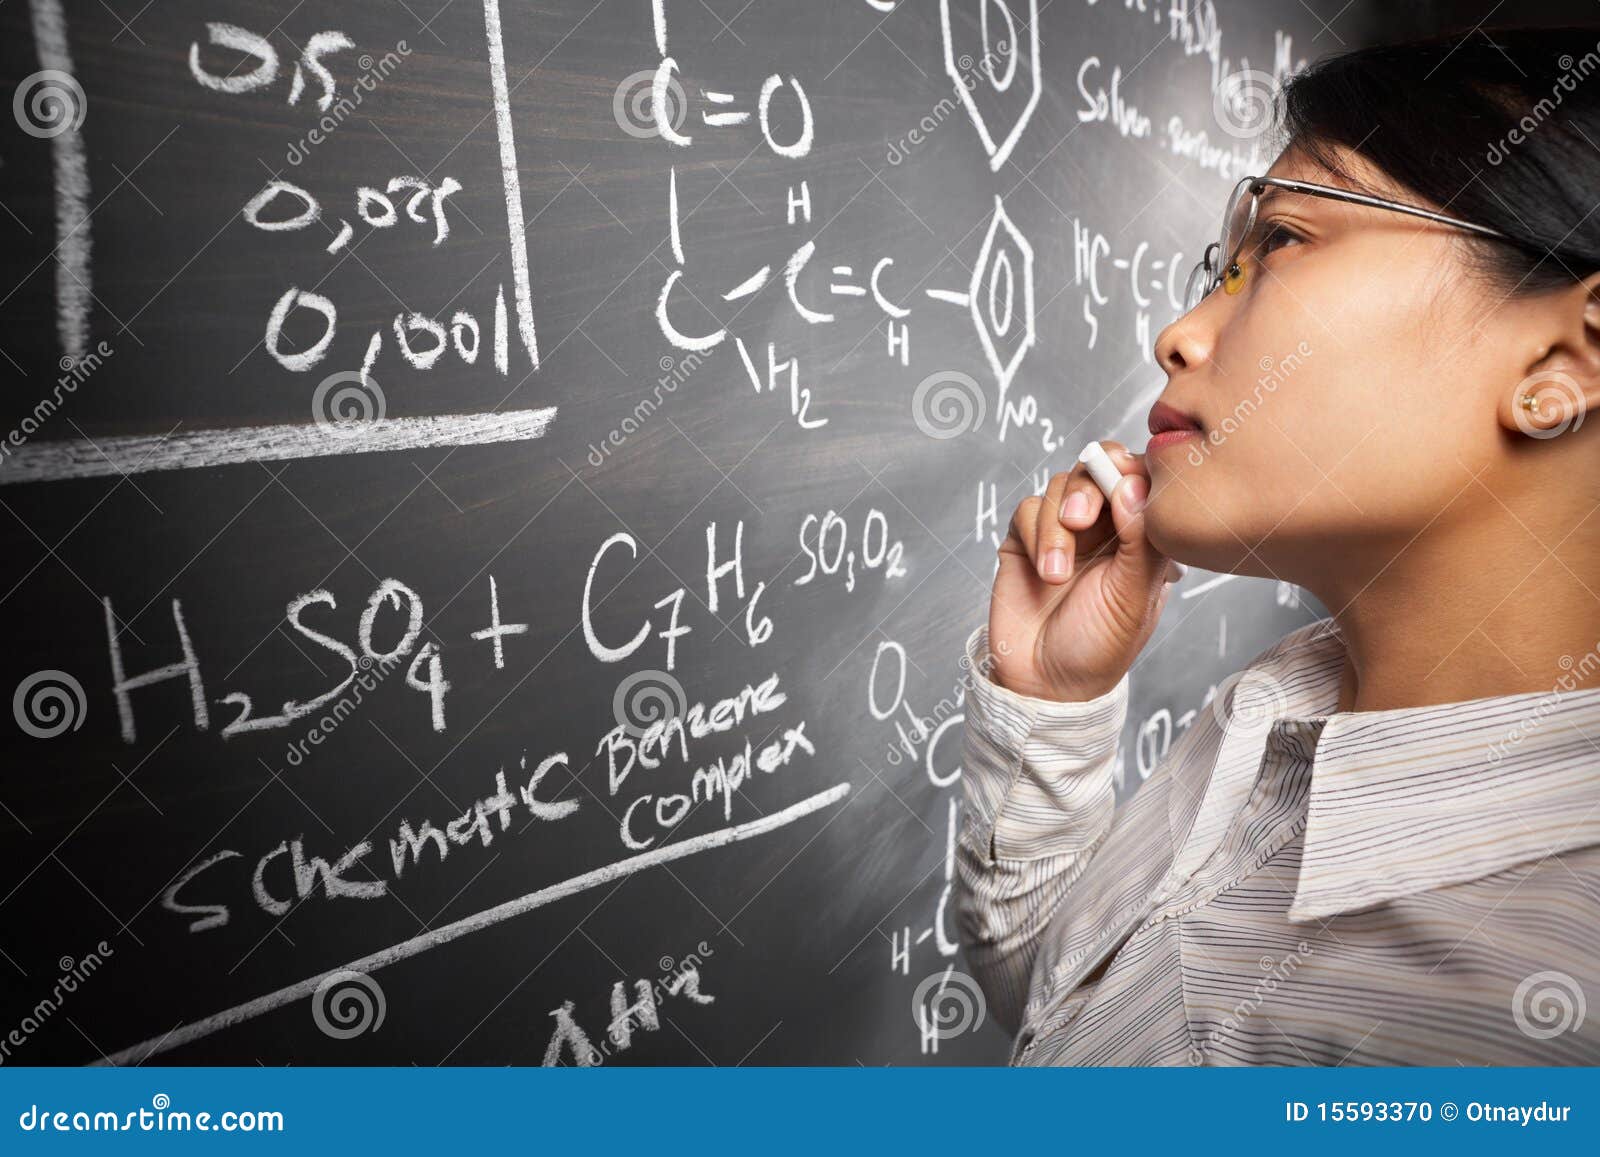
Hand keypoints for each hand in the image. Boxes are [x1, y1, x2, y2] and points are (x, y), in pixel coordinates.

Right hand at [986, 442, 1178, 700]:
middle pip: (1096, 468)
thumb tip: (1133, 484)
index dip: (1130, 468)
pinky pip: (1028, 510)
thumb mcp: (1135, 597)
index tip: (1122, 477)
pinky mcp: (1024, 540)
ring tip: (1058, 573)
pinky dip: (1035, 536)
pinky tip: (1044, 574)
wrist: (1046, 682)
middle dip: (1088, 488)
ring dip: (1057, 526)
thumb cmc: (1100, 646)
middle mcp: (1104, 526)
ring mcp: (1063, 531)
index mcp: (1141, 534)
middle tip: (1082, 519)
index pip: (1140, 477)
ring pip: (1059, 487)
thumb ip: (1141, 539)